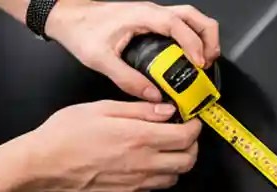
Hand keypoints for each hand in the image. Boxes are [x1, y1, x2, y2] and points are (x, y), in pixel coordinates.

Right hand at [14, 100, 200, 191]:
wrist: (44, 166)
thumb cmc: (66, 135)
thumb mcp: (102, 108)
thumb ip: (139, 110)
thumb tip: (166, 110)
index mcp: (139, 138)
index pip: (185, 137)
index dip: (193, 127)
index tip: (189, 121)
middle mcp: (143, 164)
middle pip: (187, 161)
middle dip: (190, 146)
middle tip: (181, 135)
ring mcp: (136, 184)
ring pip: (173, 177)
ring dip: (175, 163)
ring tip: (162, 149)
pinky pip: (153, 188)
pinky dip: (156, 176)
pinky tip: (142, 164)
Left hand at [46, 1, 220, 100]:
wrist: (68, 17)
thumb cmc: (81, 30)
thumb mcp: (101, 60)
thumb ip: (128, 80)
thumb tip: (152, 95)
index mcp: (142, 16)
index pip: (178, 25)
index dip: (193, 45)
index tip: (199, 64)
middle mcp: (151, 12)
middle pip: (194, 17)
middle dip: (208, 39)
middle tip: (208, 63)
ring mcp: (153, 15)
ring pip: (191, 18)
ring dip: (203, 37)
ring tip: (203, 61)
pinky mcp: (151, 21)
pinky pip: (181, 25)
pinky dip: (192, 38)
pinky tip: (187, 57)